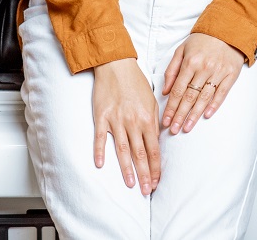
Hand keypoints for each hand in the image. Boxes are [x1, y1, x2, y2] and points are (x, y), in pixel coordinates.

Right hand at [91, 58, 161, 195]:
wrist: (116, 65)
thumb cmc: (136, 82)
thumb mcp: (152, 100)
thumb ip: (154, 121)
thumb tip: (156, 140)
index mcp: (148, 118)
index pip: (154, 150)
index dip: (156, 168)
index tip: (156, 182)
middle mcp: (133, 122)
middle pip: (140, 154)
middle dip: (145, 174)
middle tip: (146, 191)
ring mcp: (116, 120)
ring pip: (123, 150)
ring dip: (127, 169)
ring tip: (131, 184)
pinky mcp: (101, 117)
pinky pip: (100, 137)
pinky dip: (100, 151)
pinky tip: (100, 165)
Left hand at [161, 33, 242, 134]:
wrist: (227, 30)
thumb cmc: (201, 41)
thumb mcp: (182, 50)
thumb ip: (172, 70)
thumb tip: (165, 91)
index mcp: (190, 62)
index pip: (177, 90)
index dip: (171, 107)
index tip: (165, 120)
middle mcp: (204, 68)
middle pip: (189, 97)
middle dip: (180, 115)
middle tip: (174, 130)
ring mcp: (218, 72)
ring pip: (204, 98)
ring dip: (195, 115)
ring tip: (187, 128)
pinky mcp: (231, 75)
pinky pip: (222, 93)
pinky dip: (214, 105)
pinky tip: (206, 116)